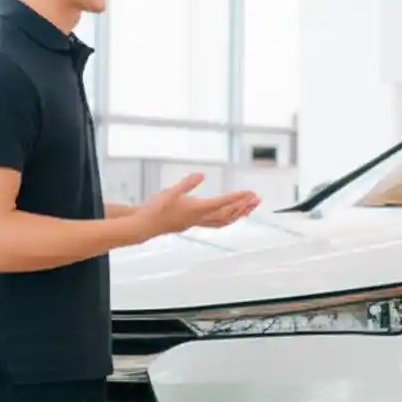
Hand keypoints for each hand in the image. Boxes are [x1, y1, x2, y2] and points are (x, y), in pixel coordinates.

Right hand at [136, 173, 259, 237]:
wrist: (143, 226)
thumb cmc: (155, 208)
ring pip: (224, 221)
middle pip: (227, 214)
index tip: (249, 192)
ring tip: (251, 206)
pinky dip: (228, 219)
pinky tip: (232, 215)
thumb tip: (201, 174)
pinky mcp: (193, 223)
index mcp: (196, 209)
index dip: (236, 197)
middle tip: (257, 198)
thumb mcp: (170, 192)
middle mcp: (200, 217)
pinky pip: (217, 223)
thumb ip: (187, 183)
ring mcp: (197, 222)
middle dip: (243, 206)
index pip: (221, 203)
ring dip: (239, 213)